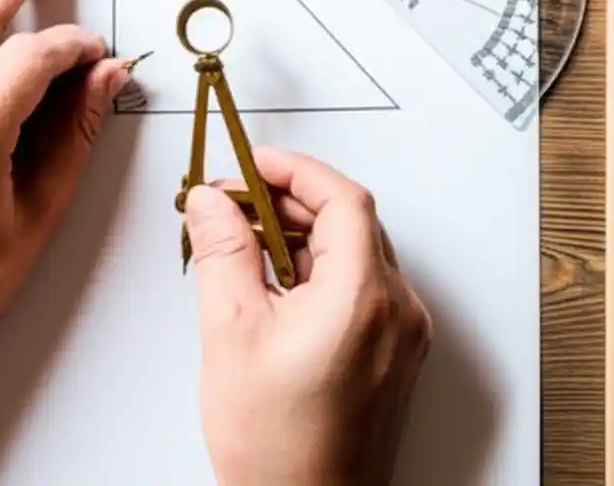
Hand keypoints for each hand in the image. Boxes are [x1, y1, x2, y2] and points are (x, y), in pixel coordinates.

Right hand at [185, 147, 432, 485]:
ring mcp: (401, 335)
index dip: (294, 169)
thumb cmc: (278, 449)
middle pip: (351, 222)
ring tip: (244, 244)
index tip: (253, 163)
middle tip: (234, 203)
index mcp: (364, 297)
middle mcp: (397, 311)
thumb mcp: (231, 332)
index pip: (342, 198)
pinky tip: (274, 284)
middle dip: (290, 202)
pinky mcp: (392, 355)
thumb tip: (212, 203)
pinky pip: (360, 289)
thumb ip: (223, 252)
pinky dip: (319, 272)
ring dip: (302, 237)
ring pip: (354, 255)